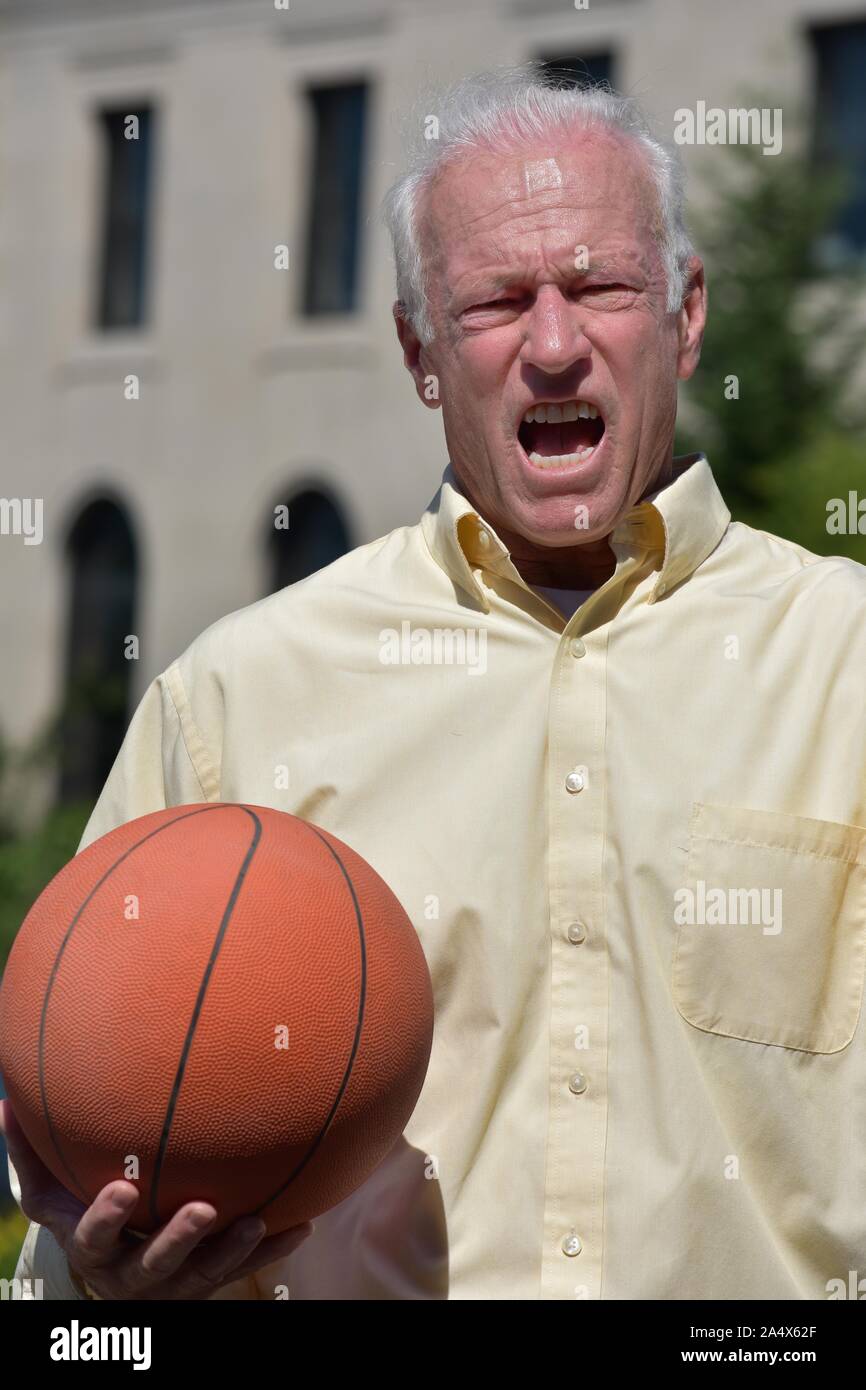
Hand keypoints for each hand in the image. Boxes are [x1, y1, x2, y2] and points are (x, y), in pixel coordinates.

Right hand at [1, 1098, 312, 1299]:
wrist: (110, 1276)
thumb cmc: (78, 1212)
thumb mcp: (48, 1193)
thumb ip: (30, 1153)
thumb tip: (4, 1100)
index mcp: (93, 1248)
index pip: (92, 1238)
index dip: (106, 1219)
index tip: (122, 1190)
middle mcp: (130, 1274)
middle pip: (153, 1264)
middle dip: (177, 1240)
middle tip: (202, 1209)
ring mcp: (171, 1287)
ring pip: (202, 1277)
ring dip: (230, 1251)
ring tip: (254, 1221)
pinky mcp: (206, 1288)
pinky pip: (242, 1273)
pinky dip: (270, 1251)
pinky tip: (300, 1225)